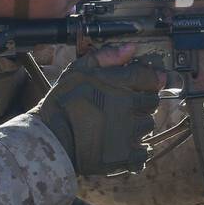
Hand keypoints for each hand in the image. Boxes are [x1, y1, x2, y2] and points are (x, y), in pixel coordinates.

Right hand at [30, 44, 163, 175]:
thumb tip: (130, 49)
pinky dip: (137, 150)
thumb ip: (105, 57)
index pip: (151, 78)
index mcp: (120, 85)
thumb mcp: (78, 70)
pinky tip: (122, 144)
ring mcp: (129, 133)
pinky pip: (144, 152)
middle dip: (141, 102)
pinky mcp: (126, 156)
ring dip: (138, 125)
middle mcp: (129, 107)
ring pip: (147, 125)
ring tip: (118, 126)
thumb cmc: (63, 102)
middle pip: (152, 102)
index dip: (151, 80)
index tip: (148, 83)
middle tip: (124, 105)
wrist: (51, 138)